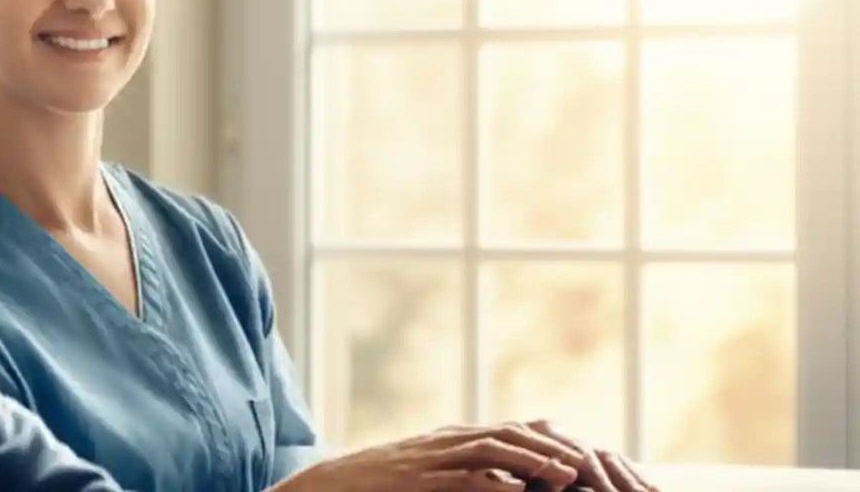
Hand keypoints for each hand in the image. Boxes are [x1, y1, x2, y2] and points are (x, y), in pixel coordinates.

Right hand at [269, 419, 657, 491]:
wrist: (327, 487)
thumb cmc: (376, 485)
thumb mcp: (422, 469)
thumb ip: (461, 467)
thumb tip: (504, 476)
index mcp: (448, 440)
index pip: (508, 429)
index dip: (547, 441)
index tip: (582, 455)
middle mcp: (443, 443)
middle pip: (508, 434)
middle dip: (550, 448)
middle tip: (587, 464)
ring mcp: (430, 461)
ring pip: (490, 450)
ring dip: (533, 462)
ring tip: (565, 476)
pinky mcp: (417, 483)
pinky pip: (461, 480)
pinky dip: (491, 484)